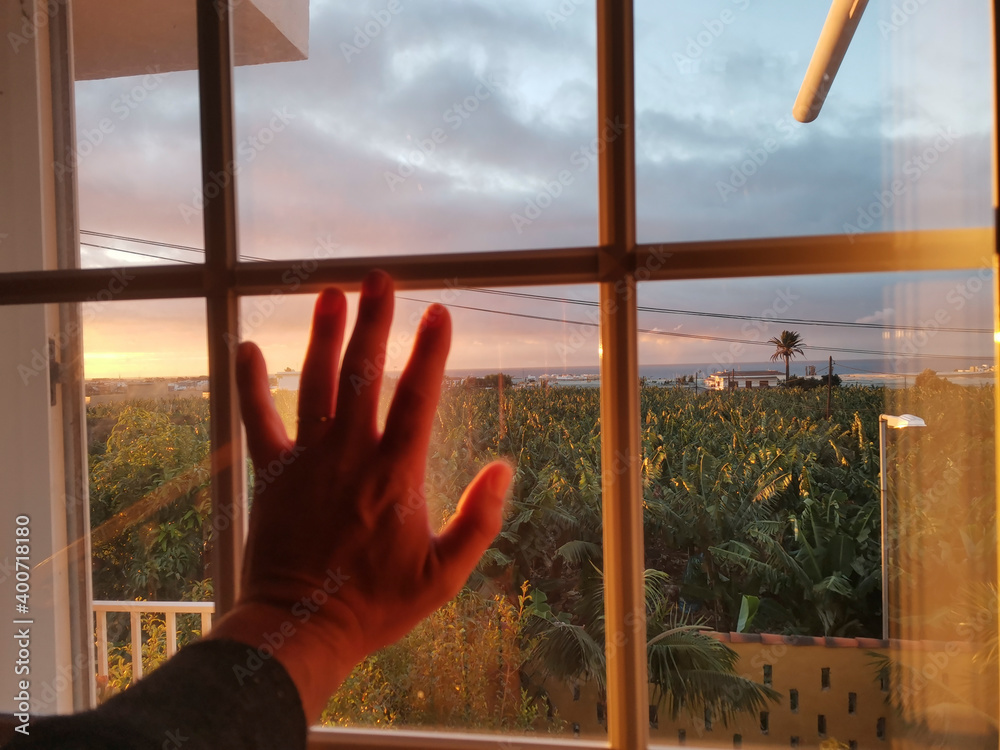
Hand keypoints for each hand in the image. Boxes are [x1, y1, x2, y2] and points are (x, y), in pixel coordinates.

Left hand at [209, 270, 512, 719]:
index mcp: (396, 474)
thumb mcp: (445, 575)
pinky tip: (249, 347)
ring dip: (324, 335)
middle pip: (364, 373)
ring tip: (330, 293)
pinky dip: (252, 382)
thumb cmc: (376, 604)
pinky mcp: (271, 472)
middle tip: (379, 278)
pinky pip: (257, 418)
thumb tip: (505, 468)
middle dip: (374, 321)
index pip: (417, 398)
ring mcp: (306, 459)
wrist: (302, 628)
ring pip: (317, 383)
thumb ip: (479, 520)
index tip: (439, 312)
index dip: (430, 351)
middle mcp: (350, 455)